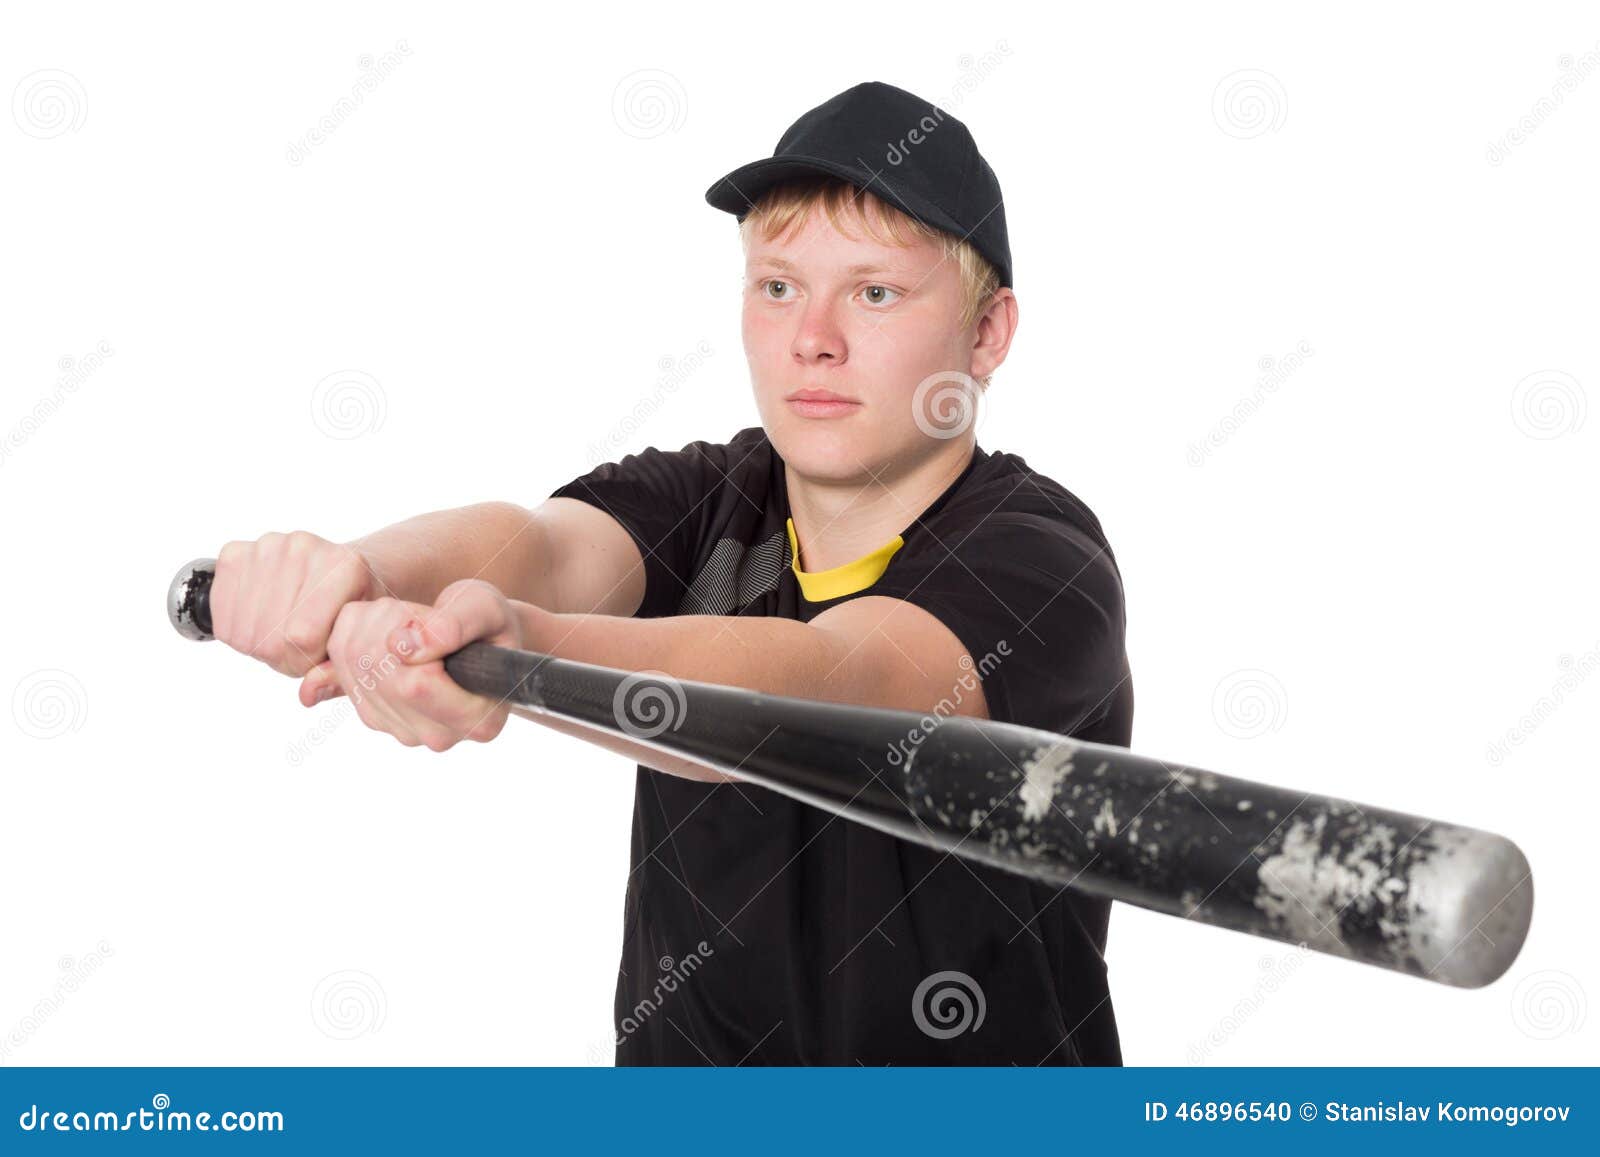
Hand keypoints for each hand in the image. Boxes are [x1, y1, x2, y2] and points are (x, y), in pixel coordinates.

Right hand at [210, 531, 381, 676]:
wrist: (332, 572)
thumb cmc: (347, 611)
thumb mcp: (355, 642)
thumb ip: (337, 675)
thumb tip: (306, 695)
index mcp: (346, 567)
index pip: (302, 637)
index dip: (304, 661)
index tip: (316, 654)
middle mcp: (305, 547)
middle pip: (271, 635)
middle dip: (282, 656)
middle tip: (299, 644)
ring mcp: (268, 545)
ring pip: (244, 629)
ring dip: (258, 645)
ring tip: (281, 631)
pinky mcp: (235, 552)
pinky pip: (220, 612)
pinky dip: (234, 628)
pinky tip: (258, 618)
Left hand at [298, 579, 523, 751]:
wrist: (479, 641)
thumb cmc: (489, 627)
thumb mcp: (486, 609)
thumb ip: (453, 625)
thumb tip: (403, 646)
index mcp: (478, 720)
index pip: (417, 685)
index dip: (413, 640)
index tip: (431, 620)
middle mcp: (439, 736)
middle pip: (380, 674)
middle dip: (388, 624)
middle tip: (416, 611)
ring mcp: (402, 731)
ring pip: (354, 665)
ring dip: (370, 625)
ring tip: (406, 620)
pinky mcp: (373, 717)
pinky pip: (338, 665)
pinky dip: (353, 634)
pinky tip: (387, 632)